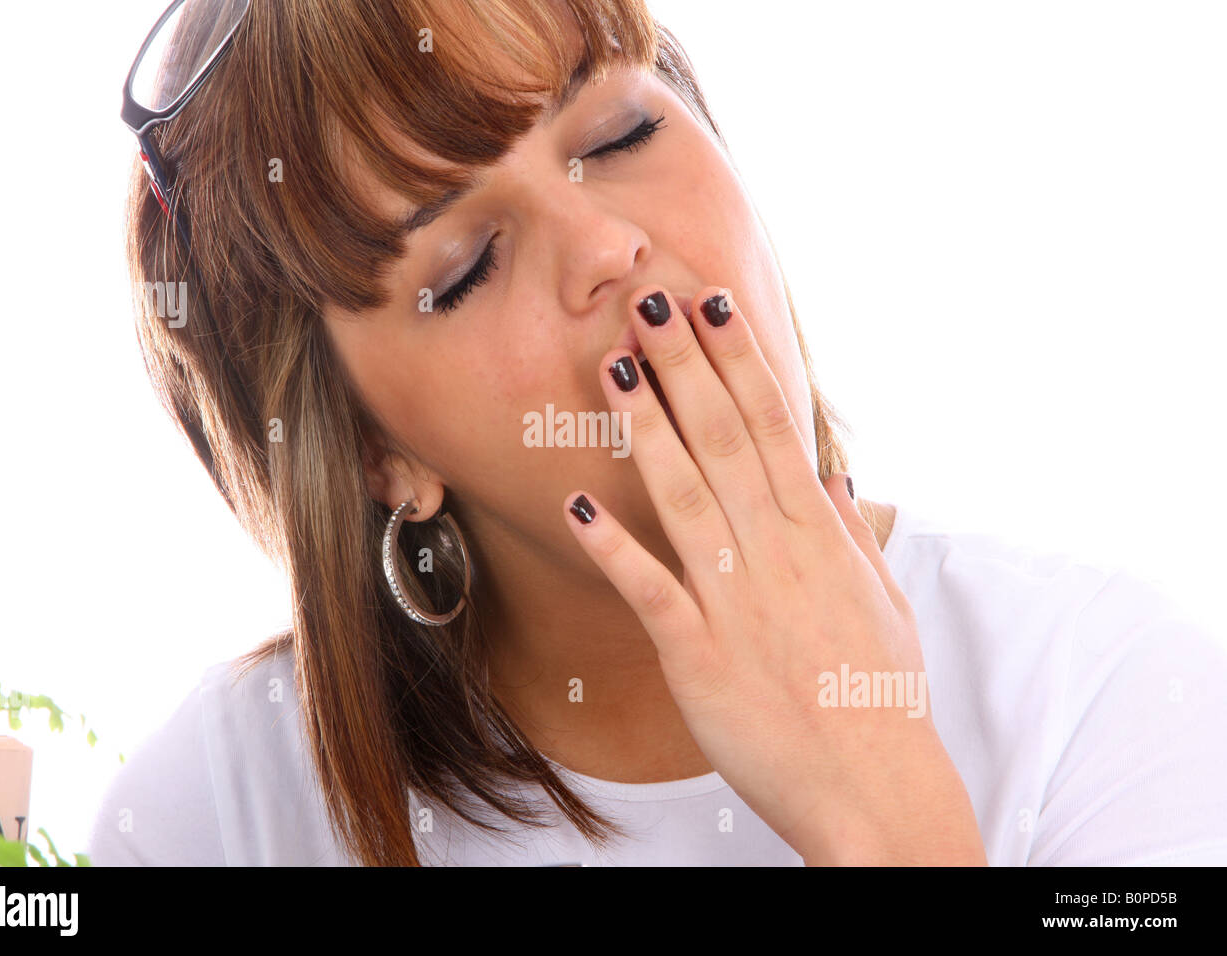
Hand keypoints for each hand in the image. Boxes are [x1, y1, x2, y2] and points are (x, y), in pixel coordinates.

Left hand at [564, 284, 985, 864]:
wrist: (876, 789)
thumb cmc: (880, 695)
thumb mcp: (882, 599)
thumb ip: (854, 530)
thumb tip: (835, 470)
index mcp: (819, 532)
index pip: (773, 425)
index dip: (737, 361)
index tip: (711, 306)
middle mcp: (777, 552)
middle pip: (723, 439)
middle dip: (684, 365)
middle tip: (647, 300)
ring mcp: (736, 600)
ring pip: (684, 495)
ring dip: (646, 427)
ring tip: (614, 367)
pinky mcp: (698, 654)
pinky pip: (649, 590)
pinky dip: (614, 548)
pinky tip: (578, 504)